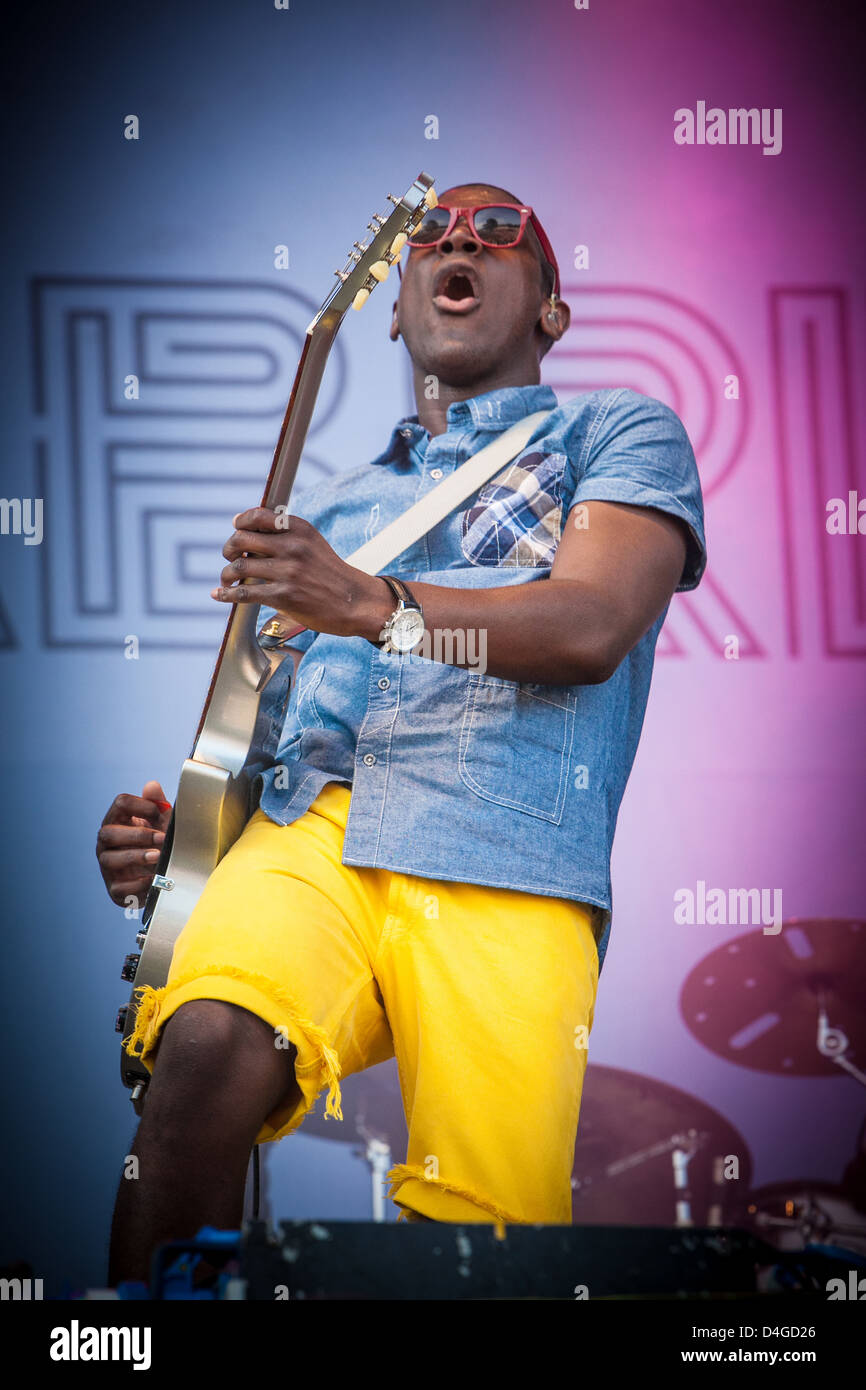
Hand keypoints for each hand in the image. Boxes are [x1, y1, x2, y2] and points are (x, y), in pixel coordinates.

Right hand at [96, 780, 171, 907]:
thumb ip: (158, 805)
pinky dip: (136, 884)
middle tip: (162, 839)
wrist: (161, 878)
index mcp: (119, 821)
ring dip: (136, 857)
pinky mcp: (115, 890)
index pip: (120, 803)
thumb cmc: (158, 845)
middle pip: (108, 832)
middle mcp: (107, 843)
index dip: (142, 805)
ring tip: (157, 857)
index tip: (160, 812)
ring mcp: (108, 866)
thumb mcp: (162, 824)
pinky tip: (152, 879)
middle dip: (138, 834)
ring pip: (109, 860)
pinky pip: (119, 887)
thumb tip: (151, 786)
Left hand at [212, 508, 391, 640]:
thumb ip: (286, 536)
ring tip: (226, 578)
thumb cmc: (331, 574)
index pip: (258, 516)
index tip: (236, 528)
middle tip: (229, 556)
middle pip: (241, 539)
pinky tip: (219, 595)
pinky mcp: (284, 596)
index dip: (240, 521)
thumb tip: (248, 533)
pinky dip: (226, 594)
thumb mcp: (313, 544)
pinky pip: (244, 593)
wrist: (355, 601)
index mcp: (299, 529)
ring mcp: (288, 572)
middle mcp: (293, 547)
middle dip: (228, 548)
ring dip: (226, 574)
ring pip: (239, 567)